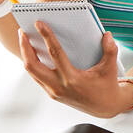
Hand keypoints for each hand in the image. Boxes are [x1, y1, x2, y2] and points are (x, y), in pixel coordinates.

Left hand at [18, 22, 132, 118]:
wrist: (104, 107)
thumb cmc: (106, 87)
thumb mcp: (110, 69)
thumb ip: (110, 50)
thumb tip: (107, 35)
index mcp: (73, 79)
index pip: (55, 54)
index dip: (47, 37)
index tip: (39, 24)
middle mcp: (59, 86)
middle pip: (33, 66)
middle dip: (25, 47)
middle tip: (22, 32)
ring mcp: (53, 91)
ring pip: (31, 72)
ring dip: (26, 55)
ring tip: (24, 40)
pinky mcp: (52, 93)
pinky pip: (37, 77)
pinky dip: (33, 64)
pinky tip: (32, 53)